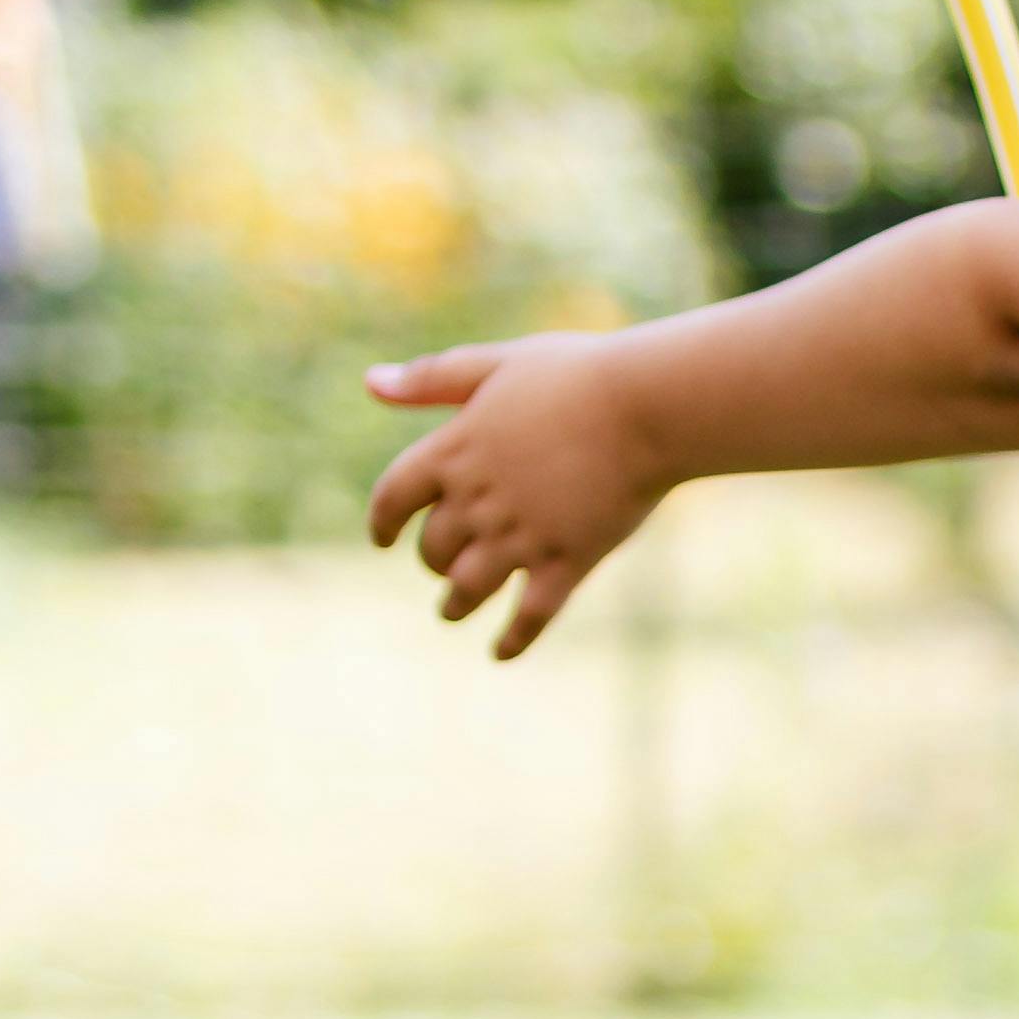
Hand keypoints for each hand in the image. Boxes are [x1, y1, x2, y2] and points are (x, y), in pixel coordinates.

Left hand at [362, 335, 661, 657]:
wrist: (647, 406)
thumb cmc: (578, 375)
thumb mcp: (497, 364)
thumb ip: (432, 378)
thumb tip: (371, 383)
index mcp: (455, 450)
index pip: (393, 497)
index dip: (382, 522)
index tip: (383, 539)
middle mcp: (478, 501)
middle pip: (434, 549)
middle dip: (434, 560)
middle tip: (442, 566)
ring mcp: (522, 536)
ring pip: (468, 589)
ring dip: (454, 605)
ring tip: (452, 612)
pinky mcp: (567, 562)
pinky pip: (530, 616)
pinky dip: (511, 640)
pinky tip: (500, 654)